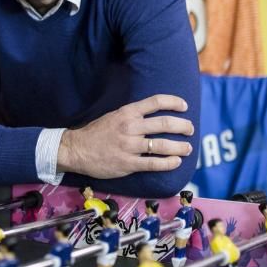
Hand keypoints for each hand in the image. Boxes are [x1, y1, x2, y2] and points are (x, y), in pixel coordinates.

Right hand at [56, 95, 193, 178]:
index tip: (184, 106)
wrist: (76, 150)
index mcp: (127, 113)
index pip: (155, 102)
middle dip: (182, 126)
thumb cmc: (95, 133)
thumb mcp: (113, 116)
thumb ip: (132, 115)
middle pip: (164, 123)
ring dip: (180, 146)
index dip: (173, 102)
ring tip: (188, 148)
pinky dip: (169, 163)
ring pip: (162, 145)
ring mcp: (129, 146)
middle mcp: (130, 127)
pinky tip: (176, 162)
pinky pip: (154, 163)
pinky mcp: (128, 163)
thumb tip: (153, 116)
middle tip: (190, 129)